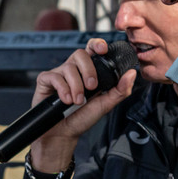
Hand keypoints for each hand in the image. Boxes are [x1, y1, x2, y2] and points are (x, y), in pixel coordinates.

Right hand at [27, 39, 136, 171]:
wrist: (64, 133)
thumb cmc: (82, 118)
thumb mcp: (105, 105)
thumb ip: (120, 90)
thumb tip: (132, 73)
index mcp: (88, 71)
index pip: (92, 50)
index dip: (97, 45)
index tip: (103, 50)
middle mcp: (74, 70)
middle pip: (80, 54)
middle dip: (88, 70)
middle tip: (92, 87)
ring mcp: (59, 74)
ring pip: (68, 67)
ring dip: (76, 86)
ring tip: (77, 102)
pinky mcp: (46, 80)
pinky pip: (54, 76)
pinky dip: (62, 88)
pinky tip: (65, 100)